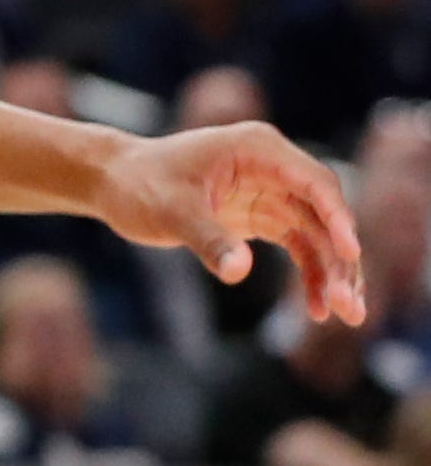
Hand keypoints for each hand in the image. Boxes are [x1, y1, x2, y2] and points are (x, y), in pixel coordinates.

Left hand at [89, 121, 366, 322]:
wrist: (113, 183)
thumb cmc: (137, 185)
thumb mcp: (169, 212)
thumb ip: (206, 239)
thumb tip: (238, 270)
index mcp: (257, 149)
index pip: (314, 183)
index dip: (337, 219)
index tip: (350, 255)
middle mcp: (273, 166)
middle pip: (325, 214)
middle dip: (342, 260)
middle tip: (352, 307)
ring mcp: (271, 191)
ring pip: (318, 235)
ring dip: (333, 273)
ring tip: (346, 317)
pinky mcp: (262, 215)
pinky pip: (299, 246)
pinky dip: (311, 275)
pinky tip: (318, 310)